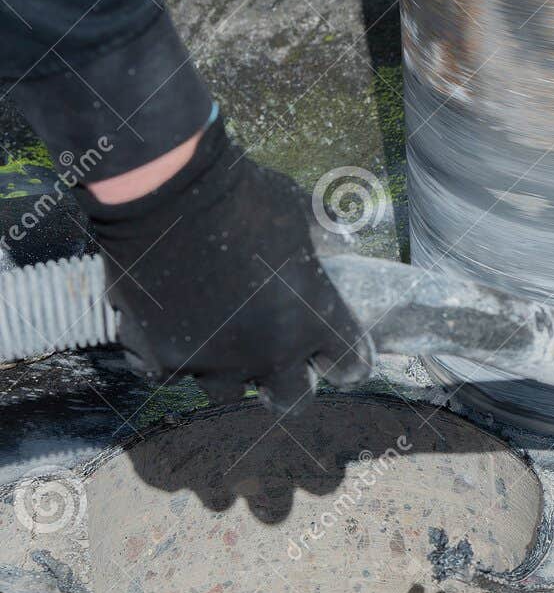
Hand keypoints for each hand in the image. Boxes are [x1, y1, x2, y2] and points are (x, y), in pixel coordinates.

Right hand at [79, 118, 371, 414]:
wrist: (166, 192)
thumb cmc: (241, 195)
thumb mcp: (296, 210)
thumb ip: (320, 232)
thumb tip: (342, 229)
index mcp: (315, 319)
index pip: (349, 366)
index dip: (342, 361)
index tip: (332, 355)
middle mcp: (271, 353)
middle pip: (291, 401)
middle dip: (287, 386)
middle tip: (275, 363)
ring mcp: (216, 362)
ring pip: (226, 391)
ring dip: (227, 370)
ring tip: (216, 340)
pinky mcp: (165, 359)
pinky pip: (170, 373)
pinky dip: (170, 356)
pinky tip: (168, 331)